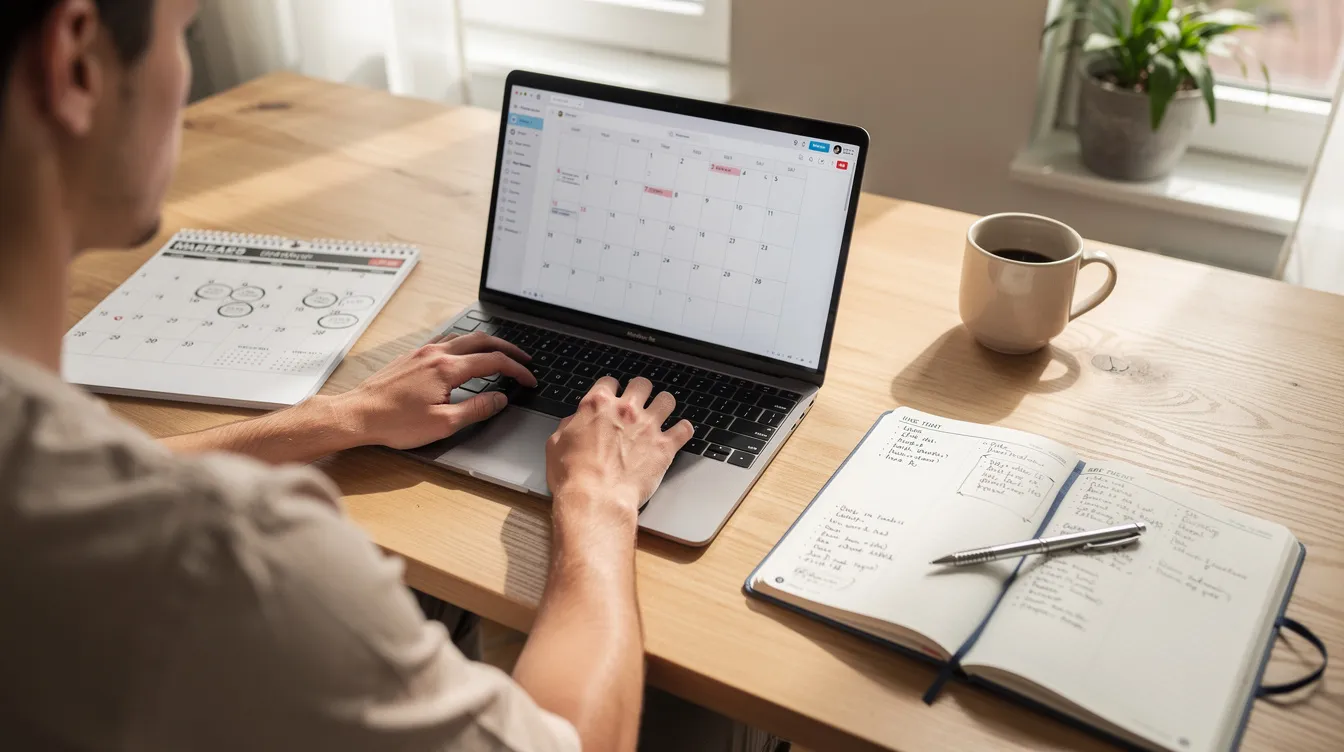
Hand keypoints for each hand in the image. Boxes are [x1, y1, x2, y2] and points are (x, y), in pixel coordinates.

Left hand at [333, 331, 536, 449]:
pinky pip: (445, 341)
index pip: (493, 362)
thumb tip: (500, 399)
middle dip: (507, 348)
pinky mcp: (411, 356)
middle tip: (523, 360)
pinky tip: (464, 354)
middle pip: (482, 340)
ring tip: (499, 353)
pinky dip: (464, 344)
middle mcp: (436, 353)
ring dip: (486, 343)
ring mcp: (422, 352)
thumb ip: (477, 409)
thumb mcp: (443, 424)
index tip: (529, 380)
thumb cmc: (396, 422)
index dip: (517, 371)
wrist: (358, 414)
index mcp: (448, 369)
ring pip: (462, 337)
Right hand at [545, 376, 693, 521]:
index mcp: (598, 405)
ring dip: (664, 405)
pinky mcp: (664, 446)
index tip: (613, 397)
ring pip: (667, 400)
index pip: (609, 382)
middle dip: (640, 391)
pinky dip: (683, 430)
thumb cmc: (573, 477)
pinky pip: (684, 429)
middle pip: (641, 384)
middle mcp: (625, 410)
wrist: (596, 499)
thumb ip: (568, 426)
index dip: (611, 390)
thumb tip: (573, 422)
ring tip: (661, 413)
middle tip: (639, 402)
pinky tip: (679, 433)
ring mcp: (648, 426)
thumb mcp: (556, 445)